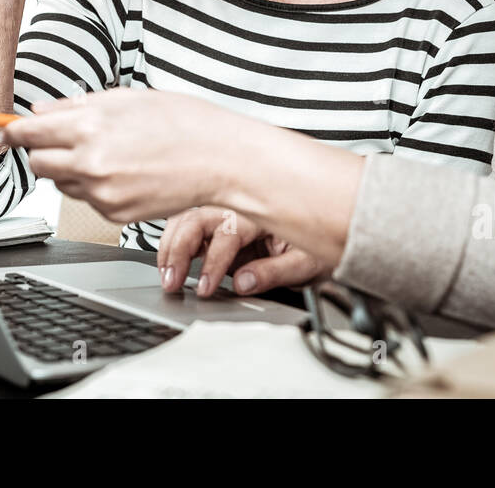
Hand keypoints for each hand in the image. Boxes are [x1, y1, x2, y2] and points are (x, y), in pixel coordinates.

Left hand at [2, 87, 271, 221]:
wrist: (220, 159)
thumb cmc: (183, 122)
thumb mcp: (127, 98)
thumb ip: (77, 106)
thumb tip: (40, 110)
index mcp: (90, 126)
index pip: (28, 134)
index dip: (14, 133)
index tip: (10, 133)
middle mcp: (90, 162)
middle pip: (37, 164)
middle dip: (43, 153)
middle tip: (62, 142)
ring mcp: (102, 192)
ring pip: (62, 184)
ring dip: (72, 170)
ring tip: (110, 154)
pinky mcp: (114, 214)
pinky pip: (89, 200)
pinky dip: (98, 187)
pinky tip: (126, 172)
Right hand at [156, 207, 328, 297]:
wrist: (329, 228)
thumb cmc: (318, 246)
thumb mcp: (307, 263)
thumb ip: (274, 273)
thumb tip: (242, 283)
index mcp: (262, 214)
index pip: (227, 235)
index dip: (212, 263)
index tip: (204, 288)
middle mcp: (240, 207)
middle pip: (196, 218)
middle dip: (178, 249)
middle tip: (171, 280)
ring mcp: (226, 210)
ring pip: (186, 216)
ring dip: (170, 243)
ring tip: (165, 272)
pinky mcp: (219, 219)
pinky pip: (187, 219)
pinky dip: (173, 236)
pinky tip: (167, 256)